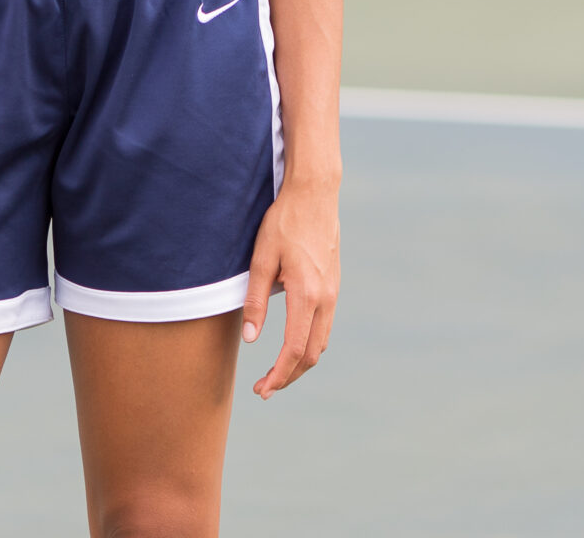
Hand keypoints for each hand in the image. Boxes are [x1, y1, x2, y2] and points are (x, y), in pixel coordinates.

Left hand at [240, 174, 339, 397]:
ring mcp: (333, 292)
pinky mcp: (333, 285)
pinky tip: (292, 343)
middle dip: (288, 376)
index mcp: (307, 294)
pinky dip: (310, 344)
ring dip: (300, 363)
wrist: (315, 193)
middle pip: (311, 354)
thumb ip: (255, 300)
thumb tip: (250, 339)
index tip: (262, 389)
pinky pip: (324, 326)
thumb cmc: (284, 222)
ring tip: (277, 371)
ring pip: (321, 343)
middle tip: (264, 388)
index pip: (295, 350)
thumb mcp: (262, 258)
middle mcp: (326, 298)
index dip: (278, 376)